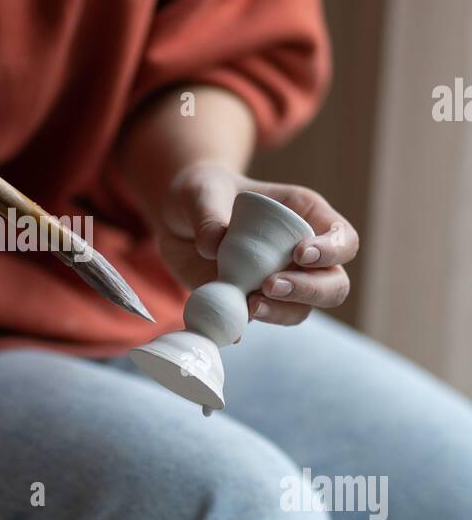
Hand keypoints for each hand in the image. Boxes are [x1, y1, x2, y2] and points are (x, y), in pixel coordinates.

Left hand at [156, 161, 358, 326]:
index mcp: (305, 216)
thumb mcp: (201, 192)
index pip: (343, 238)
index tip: (300, 253)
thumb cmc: (203, 193)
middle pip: (334, 284)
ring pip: (301, 309)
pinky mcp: (251, 302)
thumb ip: (208, 216)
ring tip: (249, 305)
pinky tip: (230, 324)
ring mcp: (279, 282)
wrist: (177, 220)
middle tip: (270, 285)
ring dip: (280, 312)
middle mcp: (300, 254)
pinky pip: (260, 321)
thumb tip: (213, 245)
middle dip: (310, 290)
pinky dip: (246, 326)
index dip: (332, 251)